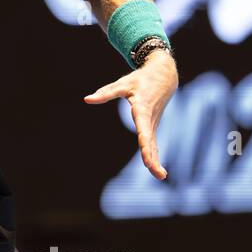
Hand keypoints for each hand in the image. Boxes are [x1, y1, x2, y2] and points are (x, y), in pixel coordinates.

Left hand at [83, 49, 177, 180]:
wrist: (164, 75)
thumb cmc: (141, 79)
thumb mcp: (123, 84)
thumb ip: (106, 93)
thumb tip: (87, 99)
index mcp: (143, 108)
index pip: (143, 130)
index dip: (145, 145)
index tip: (147, 158)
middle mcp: (150, 119)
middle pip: (151, 142)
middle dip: (153, 158)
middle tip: (159, 174)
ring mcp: (153, 123)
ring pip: (154, 144)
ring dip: (156, 160)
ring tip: (160, 176)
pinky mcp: (153, 125)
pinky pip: (153, 142)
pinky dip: (154, 155)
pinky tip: (155, 168)